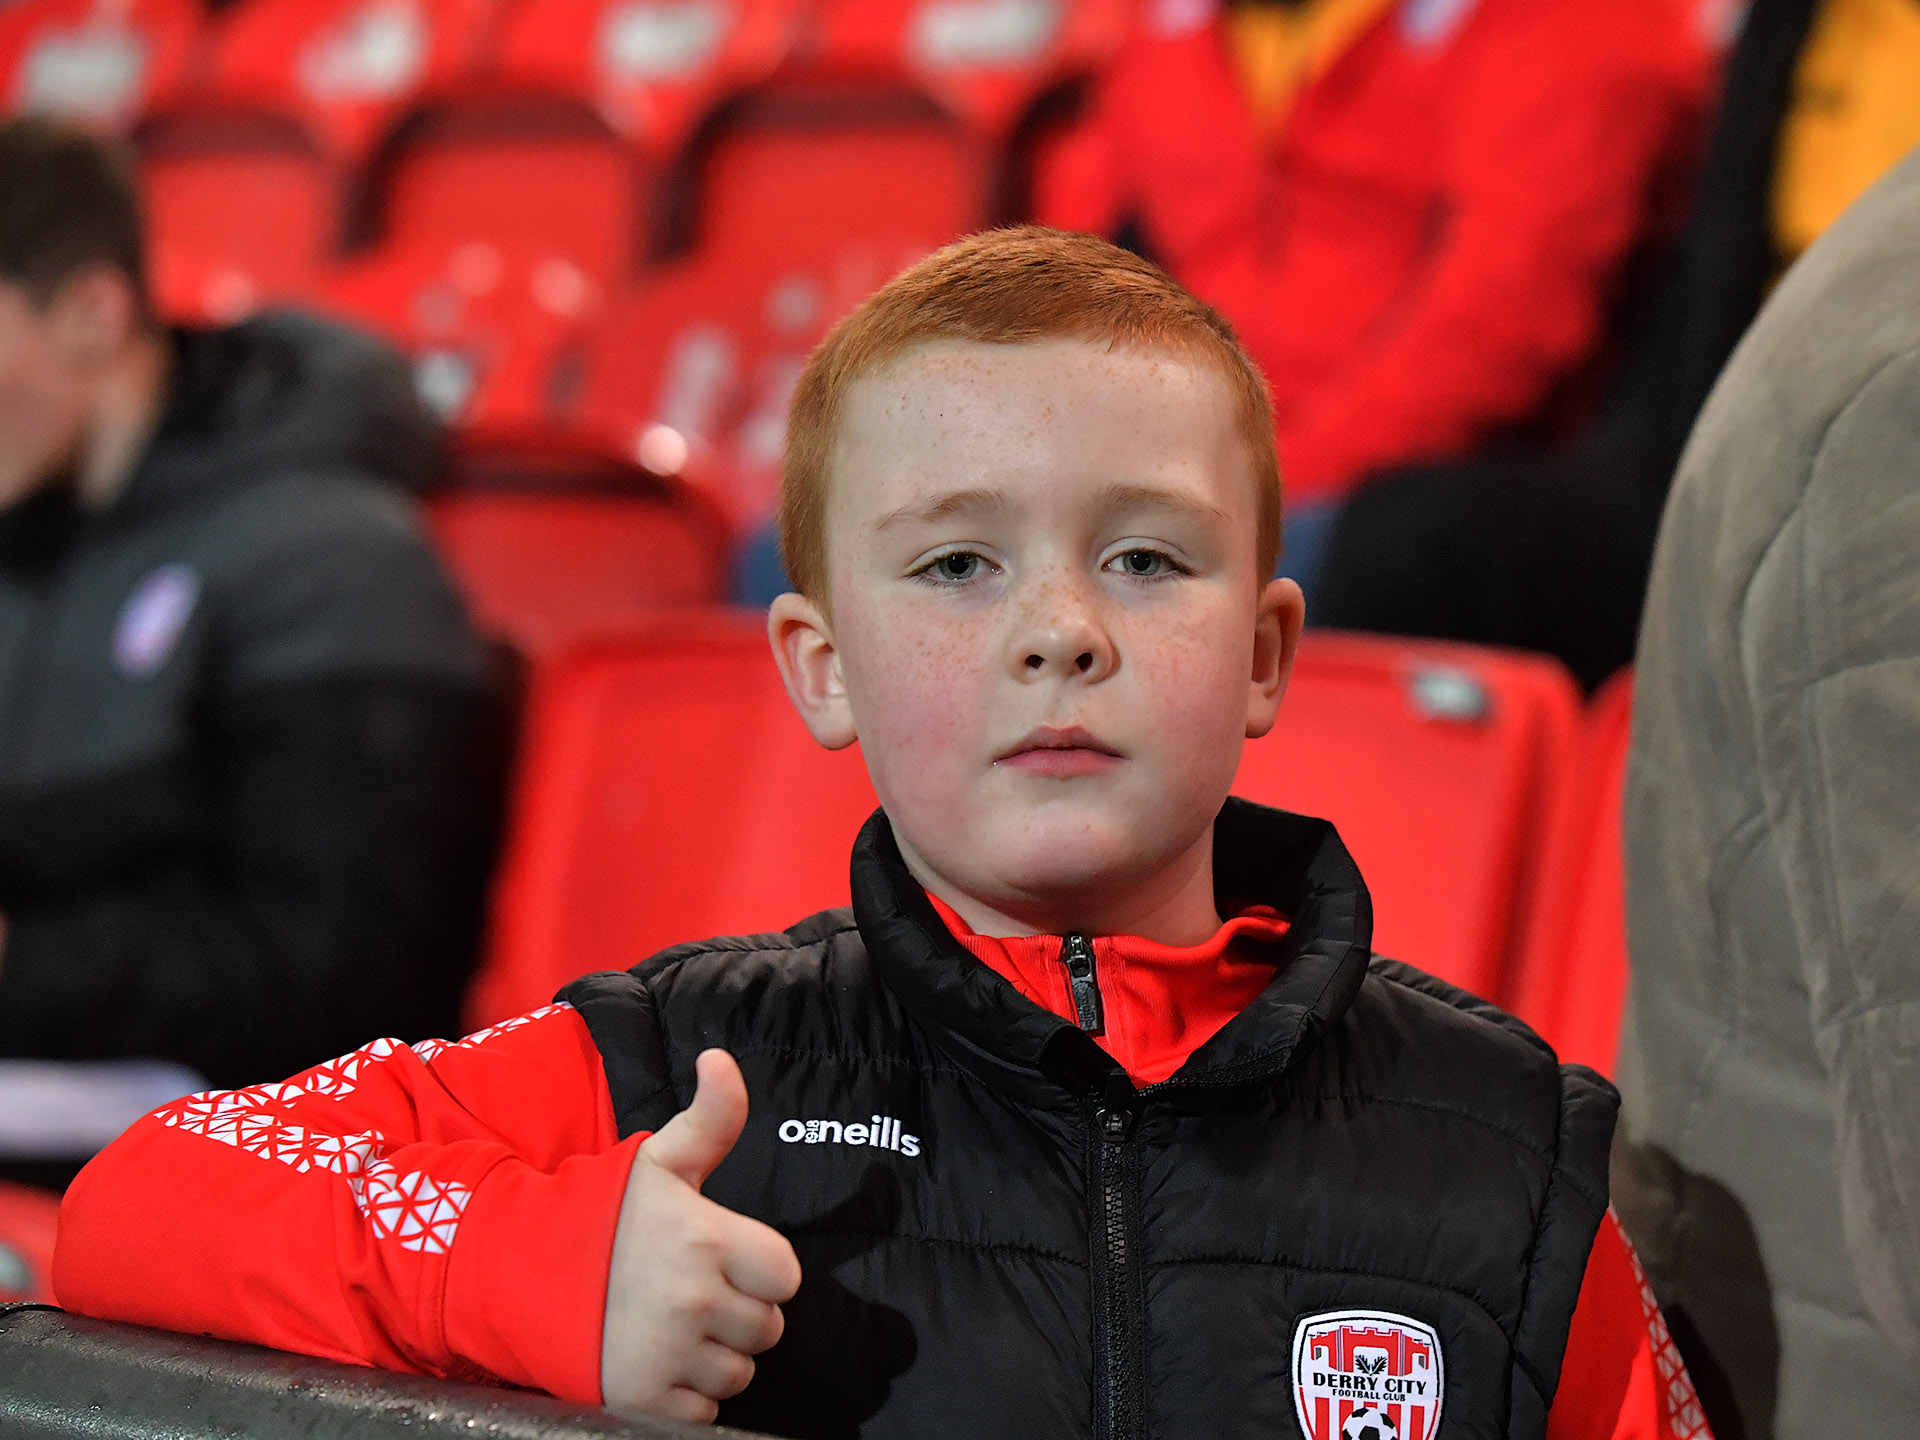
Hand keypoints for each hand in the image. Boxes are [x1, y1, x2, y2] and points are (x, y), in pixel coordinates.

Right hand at [601, 1049, 801, 1422]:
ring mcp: (667, 1357)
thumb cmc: (600, 1214)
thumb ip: (711, 1117)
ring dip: (713, 1356)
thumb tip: (720, 1059)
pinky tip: (656, 1359)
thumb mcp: (659, 1160)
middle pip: (766, 1329)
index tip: (728, 1259)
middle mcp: (693, 1301)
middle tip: (692, 1290)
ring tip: (670, 1323)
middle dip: (739, 1312)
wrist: (516, 1272)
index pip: (786, 1275)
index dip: (762, 1269)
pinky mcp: (642, 1402)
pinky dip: (686, 1396)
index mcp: (706, 1240)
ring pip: (737, 1373)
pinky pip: (703, 1412)